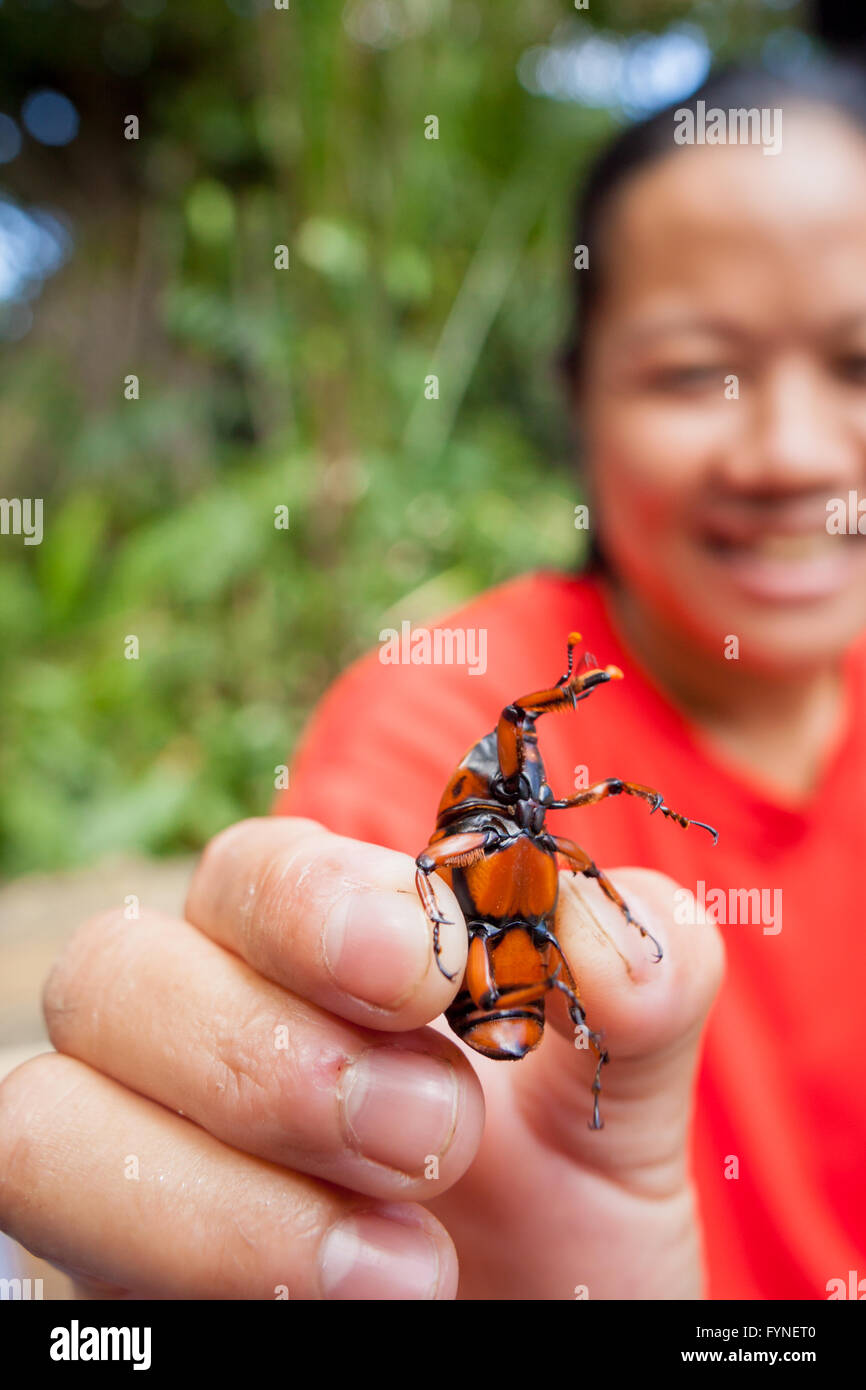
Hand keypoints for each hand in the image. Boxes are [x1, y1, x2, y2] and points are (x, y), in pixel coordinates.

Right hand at [0, 817, 722, 1298]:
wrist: (530, 1355)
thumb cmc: (561, 1234)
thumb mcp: (622, 1113)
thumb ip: (640, 988)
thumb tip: (611, 926)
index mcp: (307, 966)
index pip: (244, 872)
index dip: (317, 904)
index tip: (436, 972)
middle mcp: (195, 1050)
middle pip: (110, 976)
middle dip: (272, 1057)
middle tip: (437, 1140)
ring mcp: (136, 1171)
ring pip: (42, 1122)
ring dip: (222, 1196)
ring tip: (409, 1268)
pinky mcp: (110, 1281)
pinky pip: (50, 1258)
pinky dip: (193, 1274)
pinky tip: (337, 1316)